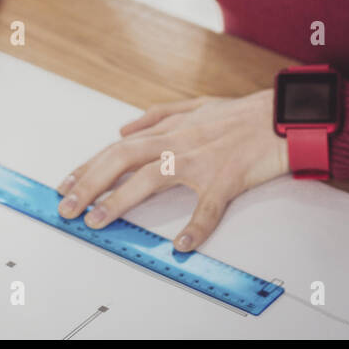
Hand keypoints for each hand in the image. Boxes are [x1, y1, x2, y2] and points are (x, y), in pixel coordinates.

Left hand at [54, 89, 288, 251]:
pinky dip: (196, 226)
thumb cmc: (243, 114)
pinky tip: (182, 244)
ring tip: (99, 220)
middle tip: (67, 207)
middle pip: (123, 158)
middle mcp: (179, 141)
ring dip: (122, 199)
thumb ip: (159, 115)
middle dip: (90, 182)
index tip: (64, 186)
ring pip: (153, 177)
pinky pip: (209, 206)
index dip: (88, 166)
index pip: (118, 147)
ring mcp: (202, 159)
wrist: (283, 116)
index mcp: (171, 128)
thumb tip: (125, 126)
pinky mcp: (227, 177)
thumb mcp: (197, 105)